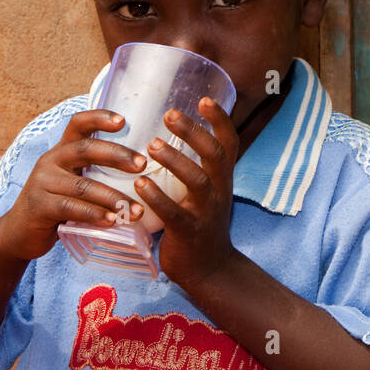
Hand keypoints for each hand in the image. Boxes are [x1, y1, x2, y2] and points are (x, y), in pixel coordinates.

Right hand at [0, 109, 147, 260]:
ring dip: (113, 198)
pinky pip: (71, 208)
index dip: (99, 117)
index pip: (78, 124)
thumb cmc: (59, 204)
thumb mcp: (74, 180)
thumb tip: (142, 169)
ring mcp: (42, 183)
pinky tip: (112, 221)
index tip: (123, 120)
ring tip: (137, 210)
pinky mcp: (39, 207)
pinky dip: (94, 215)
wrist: (20, 233)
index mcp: (62, 150)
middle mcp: (50, 161)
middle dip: (117, 156)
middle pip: (85, 149)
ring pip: (83, 185)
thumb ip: (96, 171)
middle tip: (142, 165)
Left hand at [133, 96, 239, 290]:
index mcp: (223, 178)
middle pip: (214, 154)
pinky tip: (141, 186)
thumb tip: (165, 136)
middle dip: (194, 132)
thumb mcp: (206, 193)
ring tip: (152, 145)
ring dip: (176, 160)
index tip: (204, 98)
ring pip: (198, 181)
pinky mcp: (189, 232)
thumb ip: (194, 169)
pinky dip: (159, 198)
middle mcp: (220, 191)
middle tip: (170, 114)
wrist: (210, 271)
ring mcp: (207, 212)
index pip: (229, 142)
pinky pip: (176, 213)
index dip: (220, 120)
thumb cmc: (200, 225)